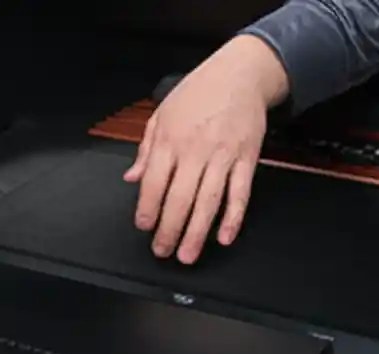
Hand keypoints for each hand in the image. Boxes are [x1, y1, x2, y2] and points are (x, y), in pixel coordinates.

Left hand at [125, 35, 288, 262]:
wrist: (241, 73)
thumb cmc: (199, 92)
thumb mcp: (162, 114)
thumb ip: (146, 150)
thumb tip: (131, 178)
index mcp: (170, 139)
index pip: (153, 182)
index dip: (147, 208)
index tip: (144, 226)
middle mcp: (195, 149)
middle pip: (179, 198)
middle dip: (169, 230)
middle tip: (162, 250)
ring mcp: (223, 155)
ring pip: (208, 201)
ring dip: (197, 232)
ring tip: (188, 255)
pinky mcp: (247, 158)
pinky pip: (240, 193)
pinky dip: (233, 217)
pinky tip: (224, 236)